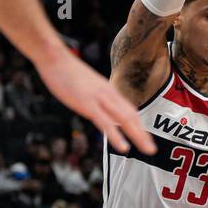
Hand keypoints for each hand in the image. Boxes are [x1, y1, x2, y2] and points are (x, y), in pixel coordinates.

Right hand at [35, 47, 153, 155]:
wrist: (55, 57)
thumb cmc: (67, 71)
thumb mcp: (87, 86)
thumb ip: (96, 98)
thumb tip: (101, 111)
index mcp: (108, 90)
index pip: (129, 110)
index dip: (139, 125)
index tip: (146, 138)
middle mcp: (108, 94)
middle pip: (131, 116)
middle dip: (143, 134)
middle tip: (152, 149)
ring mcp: (99, 99)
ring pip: (124, 120)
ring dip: (138, 136)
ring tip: (148, 150)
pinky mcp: (87, 104)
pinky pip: (105, 123)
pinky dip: (116, 136)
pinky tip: (123, 147)